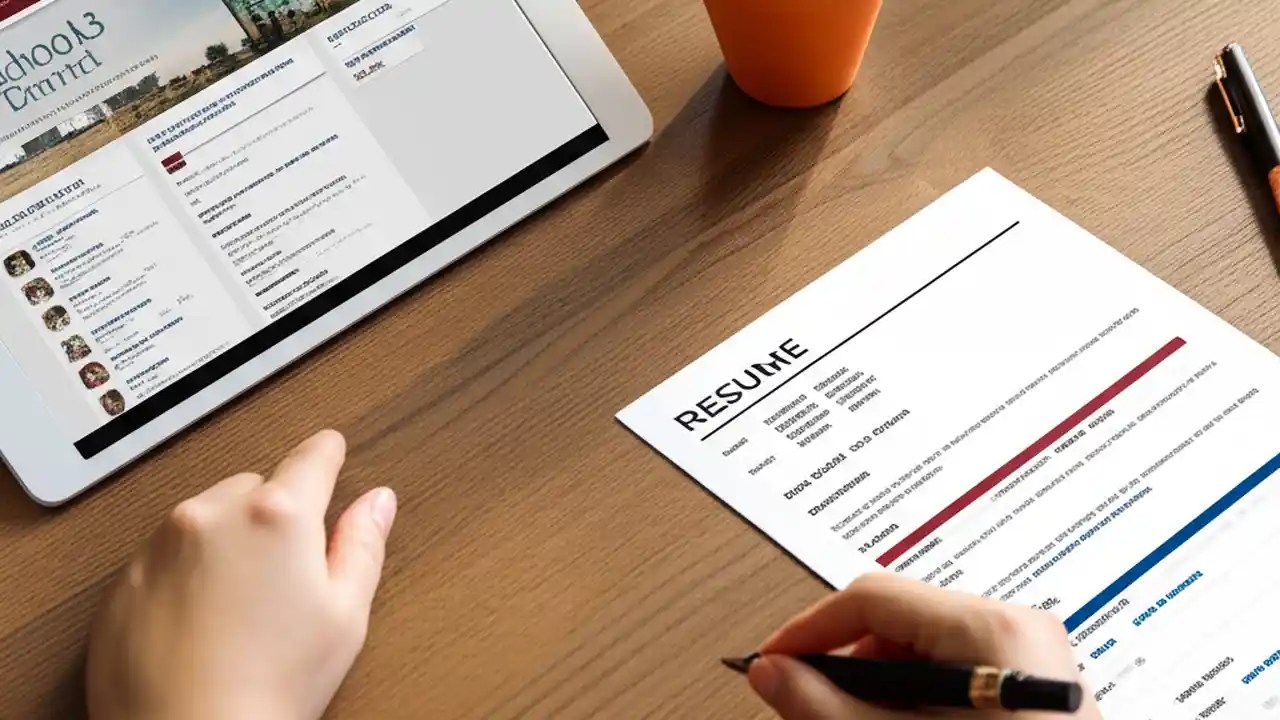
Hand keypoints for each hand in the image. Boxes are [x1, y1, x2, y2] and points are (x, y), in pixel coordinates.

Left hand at [87, 430, 396, 719]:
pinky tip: (206, 620)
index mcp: (278, 515)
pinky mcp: (125, 579)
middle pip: (257, 487)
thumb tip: (376, 503)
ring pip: (208, 518)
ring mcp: (162, 544)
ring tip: (244, 606)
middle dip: (275, 516)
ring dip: (227, 540)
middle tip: (290, 574)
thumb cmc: (268, 687)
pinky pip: (166, 554)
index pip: (312, 458)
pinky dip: (187, 572)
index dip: (329, 455)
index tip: (331, 452)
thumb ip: (362, 545)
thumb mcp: (344, 615)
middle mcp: (213, 514)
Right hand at [748, 573, 1101, 719]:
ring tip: (864, 719)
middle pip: (899, 617)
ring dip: (884, 681)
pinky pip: (960, 665)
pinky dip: (921, 692)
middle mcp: (1019, 626)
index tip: (776, 660)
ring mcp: (1034, 652)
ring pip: (926, 643)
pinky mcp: (1038, 680)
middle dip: (849, 661)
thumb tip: (772, 673)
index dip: (810, 629)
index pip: (871, 596)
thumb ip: (825, 706)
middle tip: (815, 702)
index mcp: (989, 629)